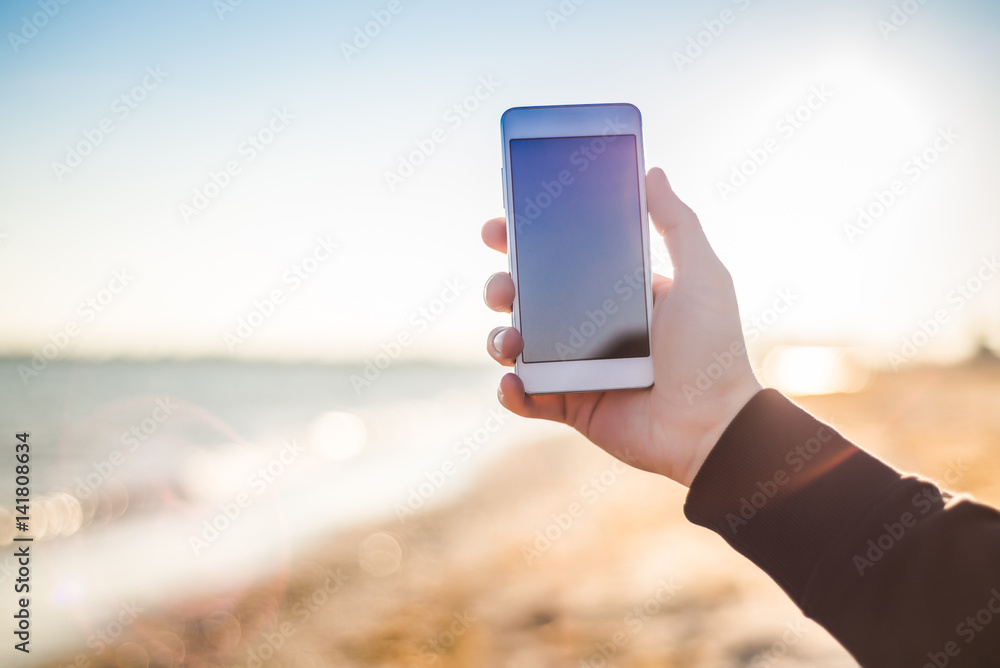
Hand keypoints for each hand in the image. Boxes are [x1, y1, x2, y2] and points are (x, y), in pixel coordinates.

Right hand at [482, 167, 760, 485]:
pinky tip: (514, 383)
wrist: (713, 426)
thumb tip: (652, 172)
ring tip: (512, 341)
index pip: (560, 258)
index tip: (499, 227)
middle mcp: (591, 326)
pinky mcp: (570, 406)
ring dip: (499, 338)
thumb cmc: (714, 350)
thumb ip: (677, 223)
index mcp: (616, 292)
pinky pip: (526, 397)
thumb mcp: (703, 276)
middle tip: (502, 287)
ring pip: (516, 345)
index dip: (524, 241)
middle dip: (501, 286)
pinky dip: (511, 392)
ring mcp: (577, 367)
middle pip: (526, 298)